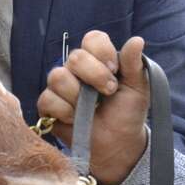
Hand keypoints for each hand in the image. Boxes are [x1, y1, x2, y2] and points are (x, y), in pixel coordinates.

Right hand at [37, 31, 148, 184]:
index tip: (115, 69)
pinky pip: (48, 99)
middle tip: (109, 92)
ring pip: (58, 76)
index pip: (92, 39)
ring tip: (90, 109)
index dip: (102, 52)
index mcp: (98, 60)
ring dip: (78, 95)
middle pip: (75, 56)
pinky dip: (64, 111)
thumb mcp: (137, 88)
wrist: (118, 144)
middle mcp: (77, 69)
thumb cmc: (127, 114)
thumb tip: (137, 40)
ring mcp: (61, 87)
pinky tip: (75, 119)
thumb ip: (133, 64)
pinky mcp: (48, 106)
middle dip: (94, 75)